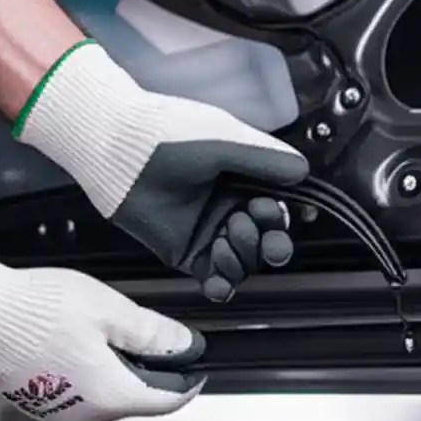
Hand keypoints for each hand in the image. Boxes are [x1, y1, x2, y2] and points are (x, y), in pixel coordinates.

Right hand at [0, 231, 204, 420]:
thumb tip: (186, 346)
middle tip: (149, 331)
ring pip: (109, 395)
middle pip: (139, 397)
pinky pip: (80, 393)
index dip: (189, 377)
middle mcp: (88, 416)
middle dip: (152, 368)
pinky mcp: (39, 405)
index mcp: (112, 396)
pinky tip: (77, 340)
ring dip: (119, 368)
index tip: (197, 359)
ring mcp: (60, 413)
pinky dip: (90, 371)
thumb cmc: (35, 311)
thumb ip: (154, 334)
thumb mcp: (109, 311)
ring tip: (105, 329)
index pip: (170, 399)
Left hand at [15, 41, 309, 300]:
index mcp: (243, 179)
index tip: (267, 210)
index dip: (277, 217)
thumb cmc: (169, 135)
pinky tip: (219, 282)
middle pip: (265, 240)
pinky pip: (212, 277)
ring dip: (242, 259)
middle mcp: (228, 206)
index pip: (276, 209)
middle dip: (269, 244)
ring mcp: (206, 230)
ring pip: (243, 262)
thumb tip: (302, 172)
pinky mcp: (184, 251)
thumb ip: (266, 159)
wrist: (118, 149)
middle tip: (259, 237)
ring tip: (224, 241)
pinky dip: (221, 285)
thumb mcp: (226, 141)